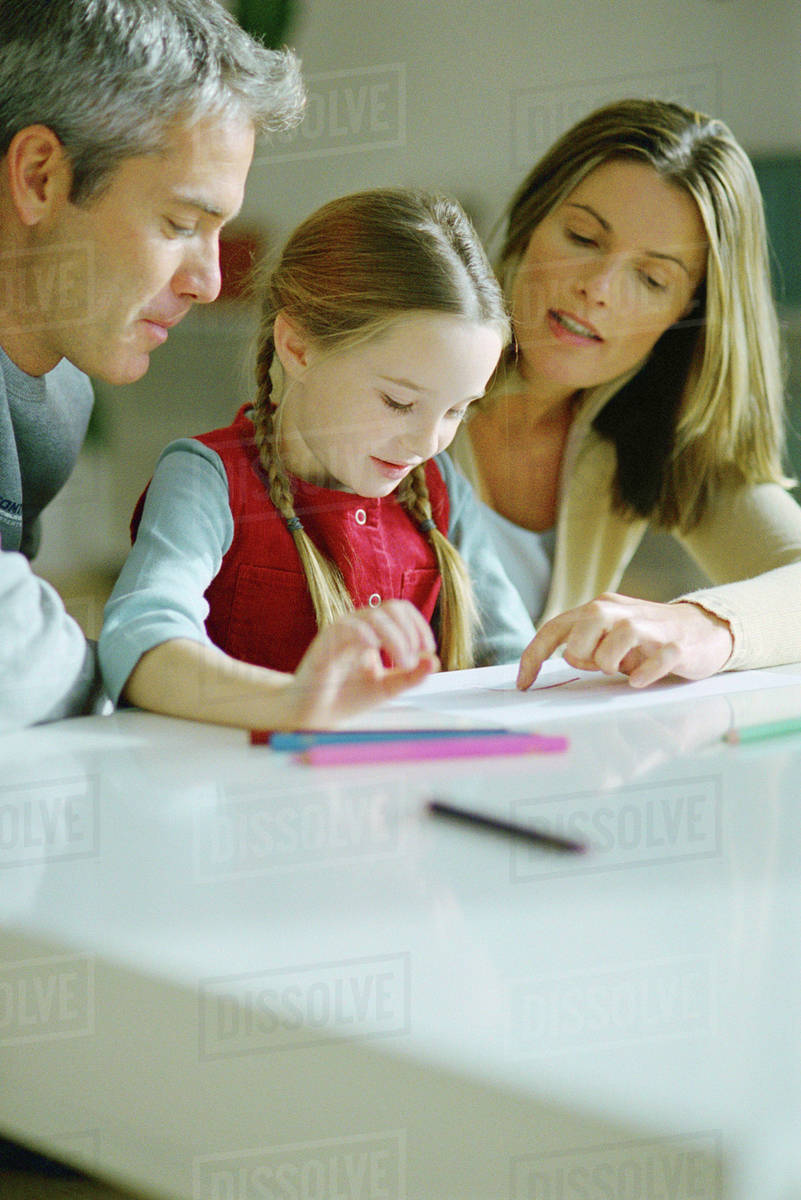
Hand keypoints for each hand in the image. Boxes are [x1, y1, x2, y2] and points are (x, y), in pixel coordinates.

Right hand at [289, 600, 438, 726]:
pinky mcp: (325, 642)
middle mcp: (358, 626)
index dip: (419, 625)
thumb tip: (434, 661)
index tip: (429, 649)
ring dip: (396, 638)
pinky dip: (366, 635)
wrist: (316, 714)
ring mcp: (341, 631)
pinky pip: (346, 627)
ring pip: (374, 617)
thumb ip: (411, 677)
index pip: (400, 611)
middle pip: (391, 608)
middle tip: (412, 661)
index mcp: (373, 631)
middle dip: (409, 633)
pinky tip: (376, 651)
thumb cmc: (347, 697)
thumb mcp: (388, 687)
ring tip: (403, 664)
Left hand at [517, 593, 733, 689]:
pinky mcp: (676, 645)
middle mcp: (620, 611)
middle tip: (602, 665)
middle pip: (582, 631)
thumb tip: (561, 661)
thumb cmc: (647, 639)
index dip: (534, 656)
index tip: (524, 683)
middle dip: (583, 656)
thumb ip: (584, 645)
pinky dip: (645, 674)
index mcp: (599, 608)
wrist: (703, 629)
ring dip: (611, 664)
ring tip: (625, 669)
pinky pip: (656, 659)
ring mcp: (649, 627)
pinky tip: (641, 680)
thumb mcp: (610, 639)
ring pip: (614, 644)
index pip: (555, 628)